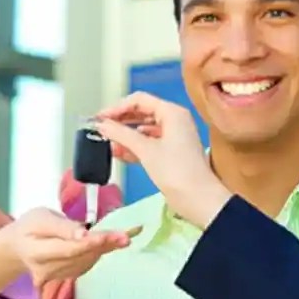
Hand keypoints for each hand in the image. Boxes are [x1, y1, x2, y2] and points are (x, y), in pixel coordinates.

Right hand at [0, 207, 130, 288]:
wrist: (17, 248)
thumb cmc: (29, 227)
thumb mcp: (41, 218)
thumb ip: (62, 226)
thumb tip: (84, 233)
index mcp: (36, 252)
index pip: (69, 249)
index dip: (92, 244)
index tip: (113, 237)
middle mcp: (46, 270)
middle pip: (81, 257)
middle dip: (105, 245)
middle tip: (127, 236)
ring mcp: (56, 277)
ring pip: (86, 262)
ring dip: (106, 250)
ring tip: (125, 237)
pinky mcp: (65, 277)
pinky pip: (86, 265)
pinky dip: (101, 253)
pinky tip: (114, 243)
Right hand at [94, 91, 232, 227]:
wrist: (198, 198)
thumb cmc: (176, 171)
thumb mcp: (145, 150)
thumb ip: (121, 134)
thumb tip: (102, 125)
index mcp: (172, 113)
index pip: (140, 100)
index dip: (118, 107)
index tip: (100, 118)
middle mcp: (175, 120)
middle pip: (142, 113)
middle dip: (121, 121)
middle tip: (102, 129)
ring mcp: (174, 137)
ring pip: (144, 129)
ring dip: (126, 135)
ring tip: (108, 143)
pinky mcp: (171, 153)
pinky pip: (149, 143)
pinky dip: (134, 147)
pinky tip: (120, 154)